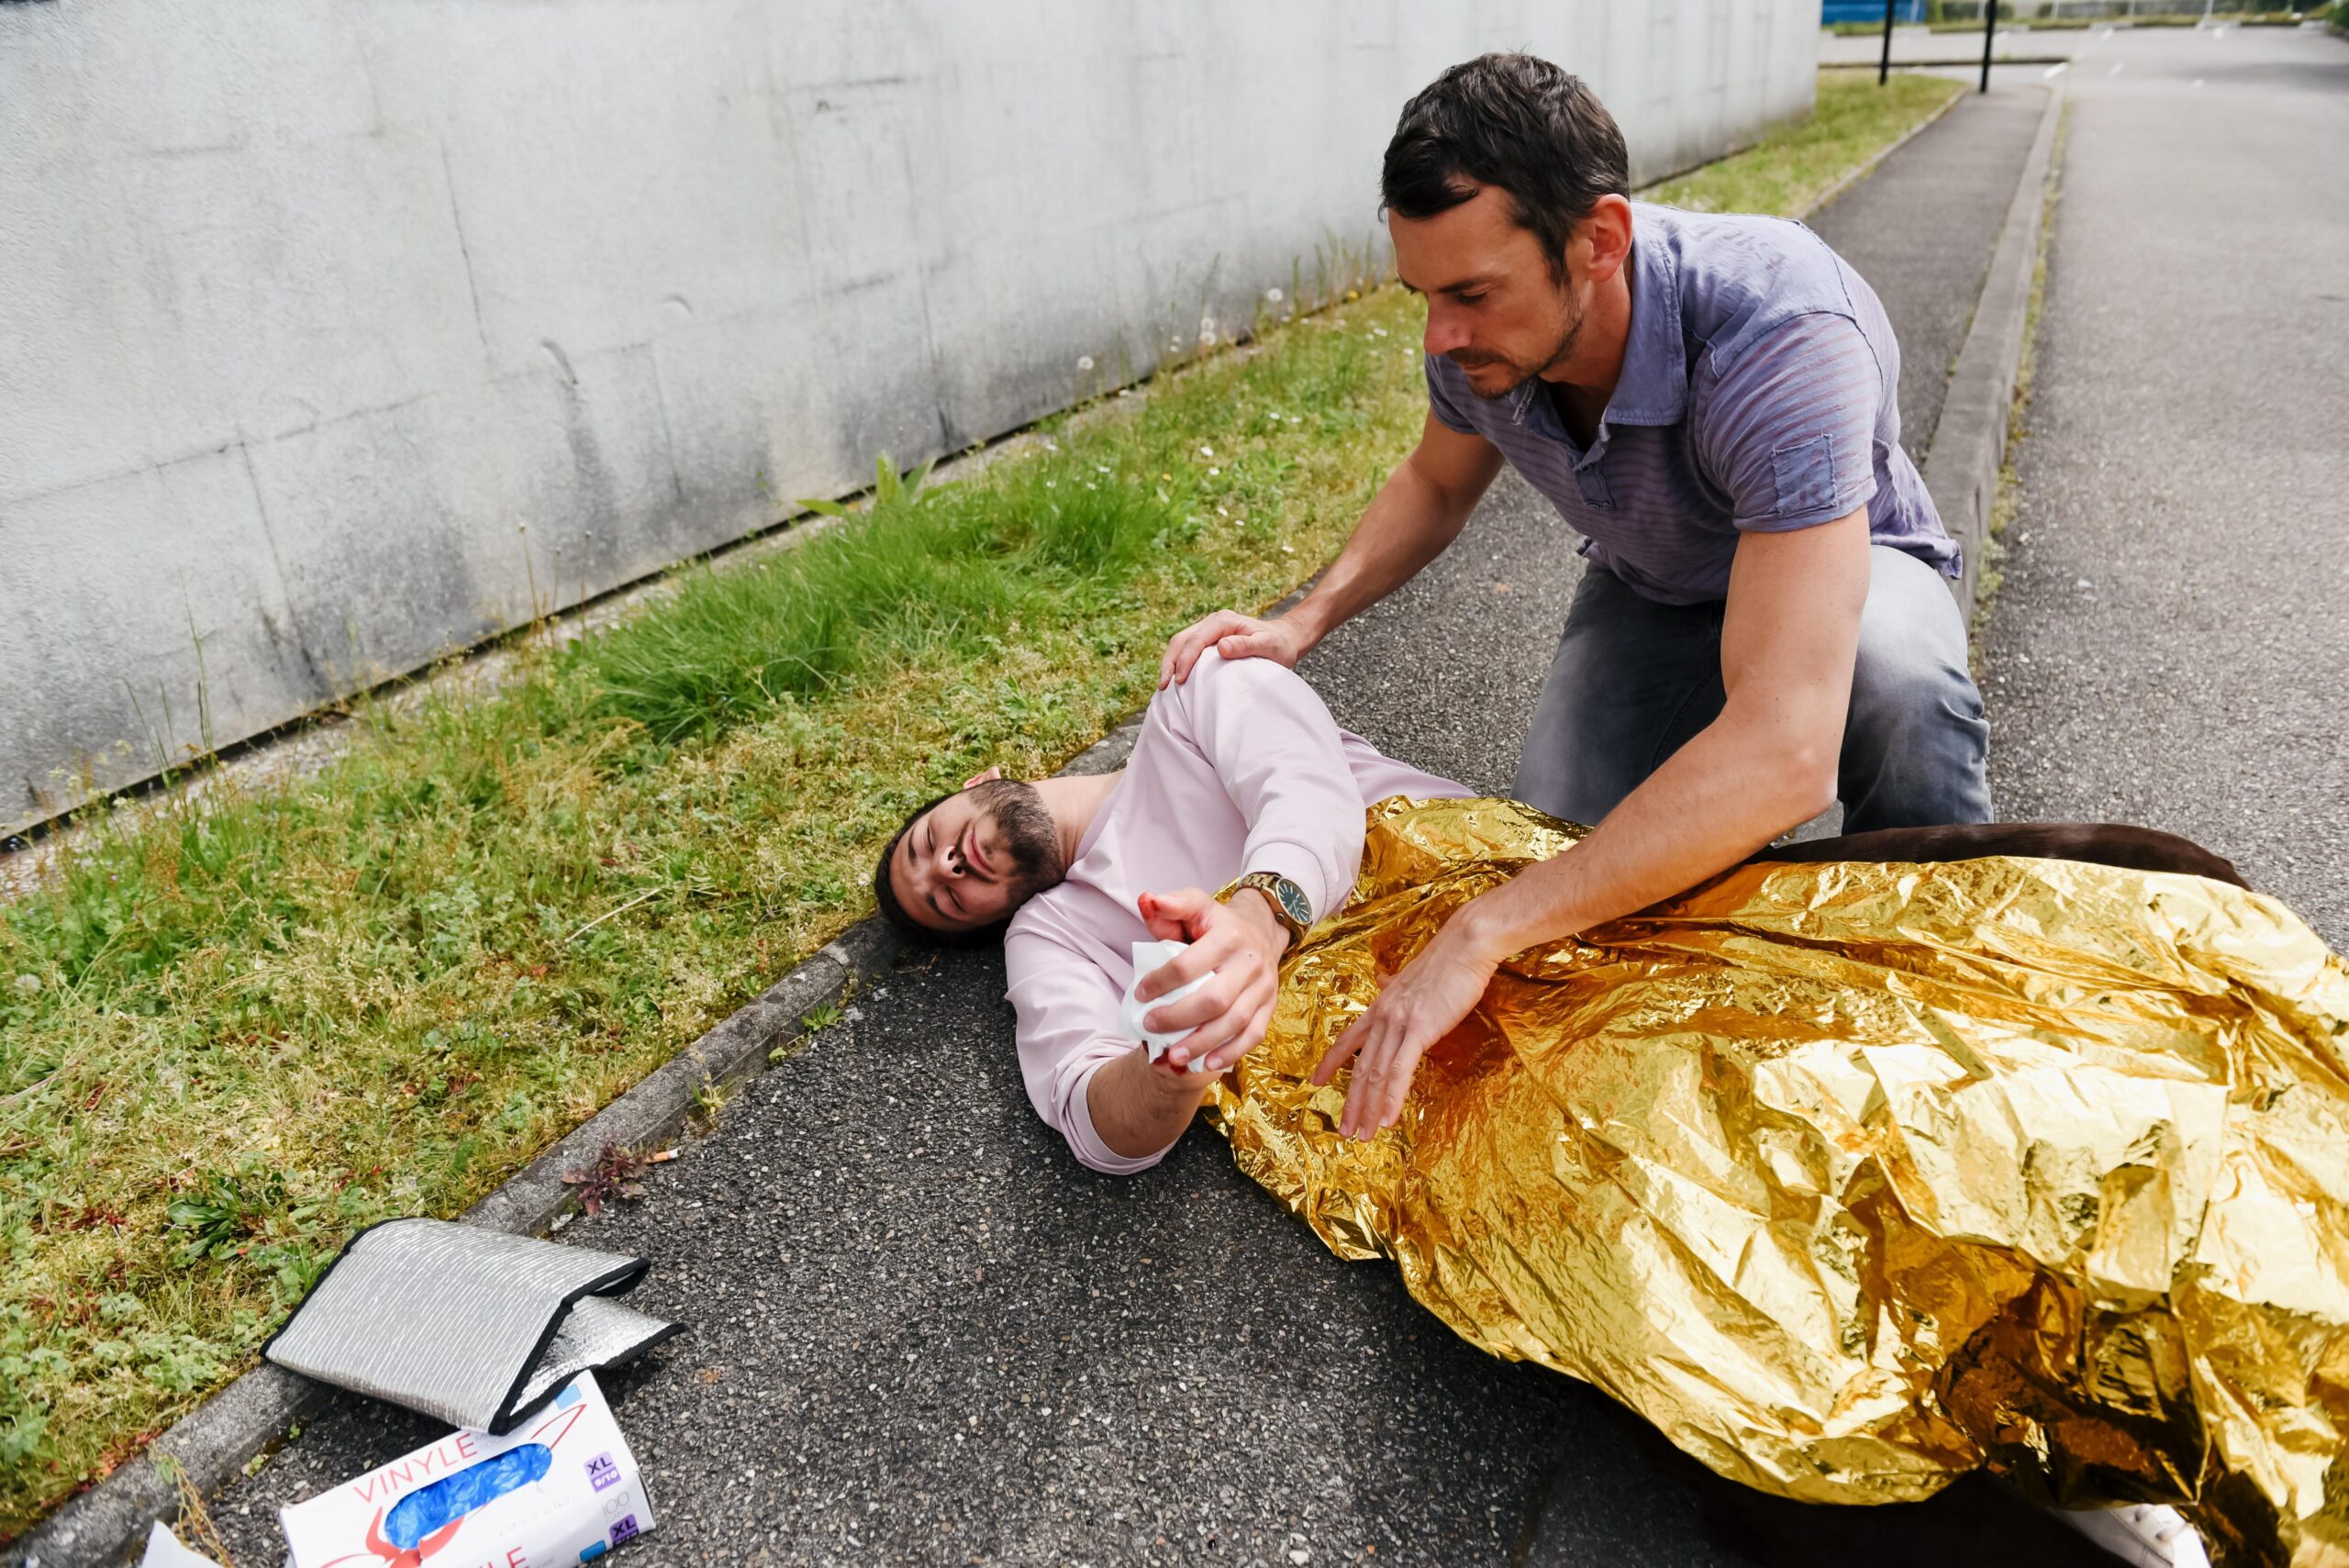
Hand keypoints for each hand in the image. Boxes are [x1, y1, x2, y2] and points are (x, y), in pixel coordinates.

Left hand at [1131, 887, 1288, 1075]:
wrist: (1262, 928)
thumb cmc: (1217, 923)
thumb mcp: (1196, 904)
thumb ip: (1170, 904)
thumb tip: (1146, 900)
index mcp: (1228, 936)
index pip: (1189, 965)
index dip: (1161, 982)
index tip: (1140, 993)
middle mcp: (1250, 963)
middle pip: (1214, 999)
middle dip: (1178, 1018)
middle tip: (1150, 1025)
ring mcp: (1263, 987)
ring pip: (1234, 1022)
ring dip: (1202, 1043)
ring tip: (1174, 1055)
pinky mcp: (1270, 1005)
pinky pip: (1253, 1035)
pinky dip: (1231, 1053)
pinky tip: (1208, 1064)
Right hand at [1157, 610, 1311, 688]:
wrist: (1285, 640)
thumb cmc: (1279, 645)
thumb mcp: (1268, 645)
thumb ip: (1246, 646)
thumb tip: (1221, 647)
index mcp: (1224, 621)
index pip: (1197, 639)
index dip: (1185, 659)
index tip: (1180, 680)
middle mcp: (1213, 623)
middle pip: (1182, 639)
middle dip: (1170, 661)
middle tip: (1163, 685)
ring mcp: (1209, 631)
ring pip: (1180, 644)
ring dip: (1170, 663)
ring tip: (1163, 685)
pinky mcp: (1208, 642)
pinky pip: (1187, 651)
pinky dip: (1177, 664)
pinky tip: (1175, 681)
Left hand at [1311, 914, 1502, 1139]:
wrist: (1465, 946)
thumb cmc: (1446, 962)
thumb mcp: (1411, 975)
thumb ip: (1394, 984)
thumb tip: (1384, 979)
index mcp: (1380, 1006)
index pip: (1347, 1040)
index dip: (1330, 1063)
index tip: (1316, 1082)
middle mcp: (1383, 1017)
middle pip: (1360, 1067)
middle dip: (1351, 1102)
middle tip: (1344, 1130)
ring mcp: (1399, 1024)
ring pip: (1377, 1074)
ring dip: (1368, 1108)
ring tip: (1363, 1134)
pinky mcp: (1421, 1029)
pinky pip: (1401, 1070)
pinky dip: (1393, 1098)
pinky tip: (1388, 1119)